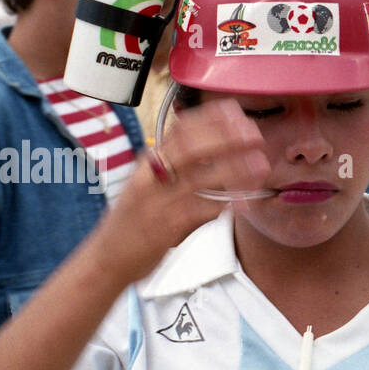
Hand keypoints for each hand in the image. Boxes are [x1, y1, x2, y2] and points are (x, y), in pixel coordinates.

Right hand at [90, 99, 269, 283]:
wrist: (108, 258)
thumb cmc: (133, 224)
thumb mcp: (150, 187)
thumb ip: (179, 172)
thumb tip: (217, 160)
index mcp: (149, 162)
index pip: (179, 129)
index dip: (210, 117)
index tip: (235, 111)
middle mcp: (151, 176)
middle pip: (191, 146)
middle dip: (226, 136)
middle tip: (254, 135)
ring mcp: (159, 200)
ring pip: (201, 177)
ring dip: (234, 169)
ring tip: (260, 165)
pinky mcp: (167, 226)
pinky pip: (202, 210)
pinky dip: (224, 204)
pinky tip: (243, 203)